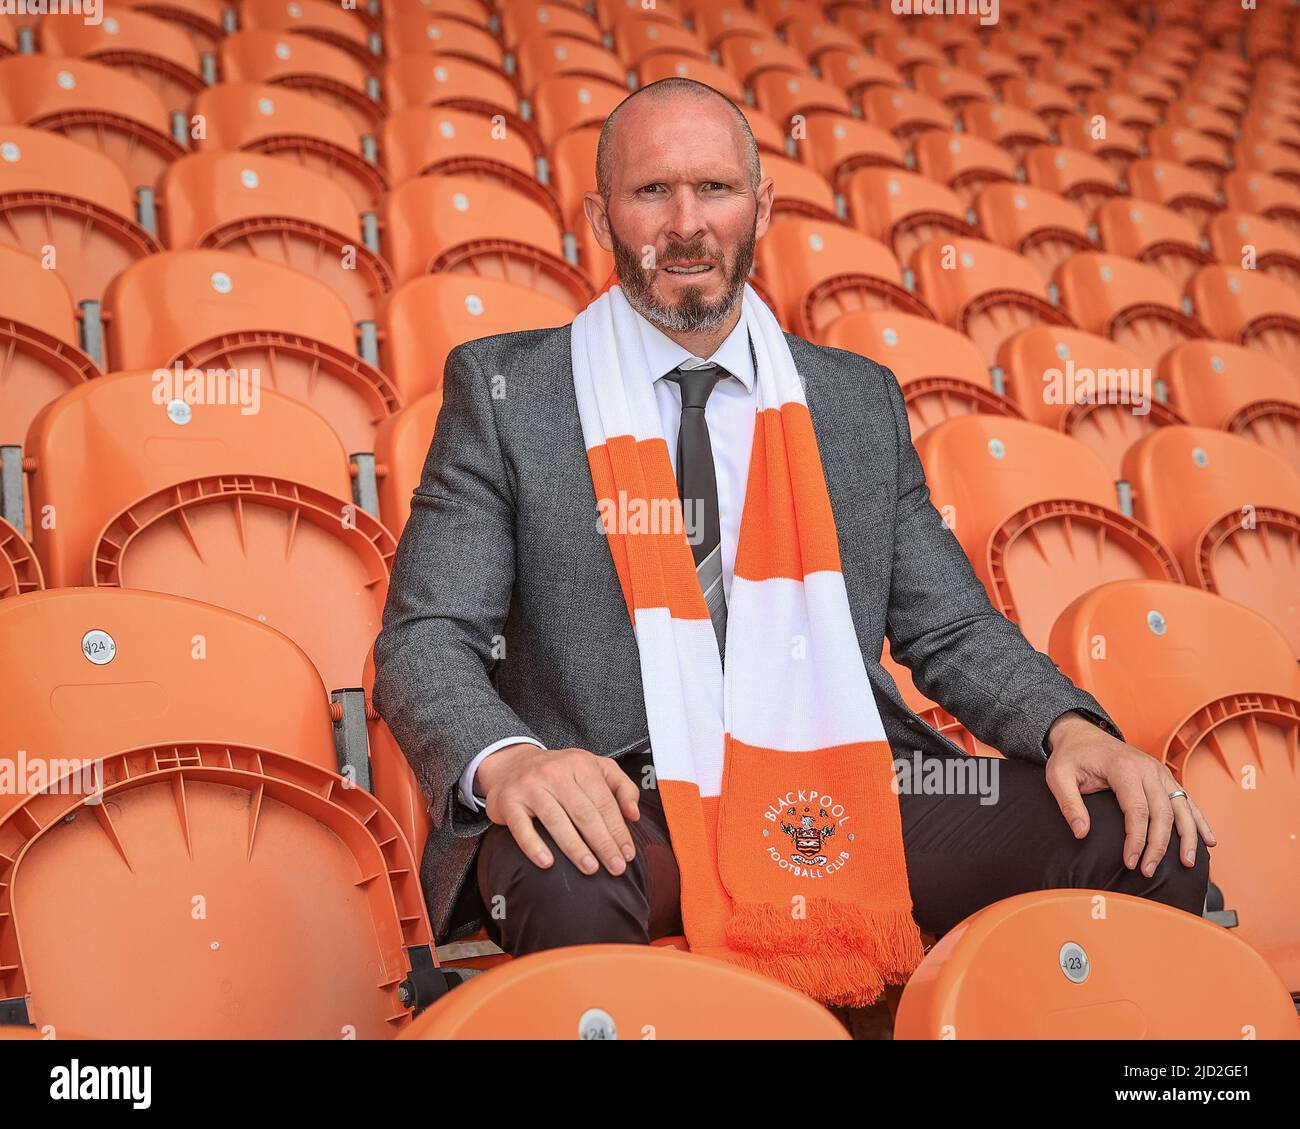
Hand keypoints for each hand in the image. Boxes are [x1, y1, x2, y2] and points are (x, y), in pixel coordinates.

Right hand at [475, 744, 639, 875]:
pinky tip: (547, 863)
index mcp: (580, 764)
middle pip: (584, 813)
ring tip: (591, 868)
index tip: (627, 853)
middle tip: (615, 866)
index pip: (604, 801)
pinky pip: (522, 828)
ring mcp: (530, 786)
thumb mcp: (594, 767)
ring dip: (575, 848)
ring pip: (557, 820)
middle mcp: (555, 772)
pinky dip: (534, 846)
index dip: (618, 829)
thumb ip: (621, 786)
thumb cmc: (559, 772)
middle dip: (603, 843)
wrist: (511, 764)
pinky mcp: (509, 802)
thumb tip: (634, 814)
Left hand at [1044, 712, 1216, 875]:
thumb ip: (1069, 804)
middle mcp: (1147, 768)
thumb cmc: (1071, 756)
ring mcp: (1159, 771)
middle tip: (1149, 871)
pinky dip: (1199, 821)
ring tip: (1187, 863)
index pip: (1137, 810)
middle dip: (1159, 846)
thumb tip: (1081, 833)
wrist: (1082, 733)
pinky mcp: (1164, 776)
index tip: (1130, 862)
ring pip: (1182, 807)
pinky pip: (1187, 800)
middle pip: (1162, 812)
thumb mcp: (1058, 776)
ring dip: (1188, 837)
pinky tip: (1208, 841)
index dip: (1136, 840)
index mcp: (1123, 768)